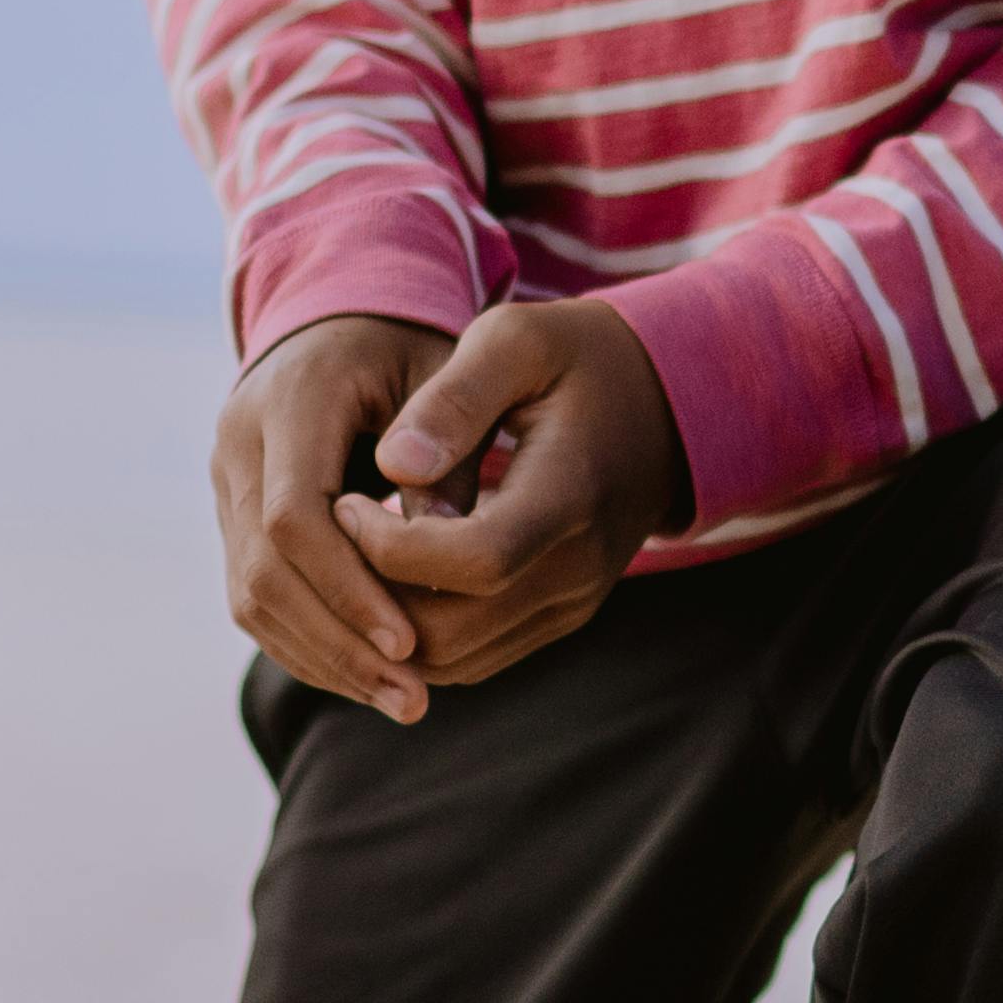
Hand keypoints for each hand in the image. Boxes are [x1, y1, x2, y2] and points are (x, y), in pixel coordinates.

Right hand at [214, 316, 451, 717]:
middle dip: (338, 642)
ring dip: (324, 658)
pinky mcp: (234, 517)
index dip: (349, 586)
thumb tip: (446, 542)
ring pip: (251, 596)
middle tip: (413, 697)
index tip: (410, 639)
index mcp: (288, 401)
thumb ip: (449, 452)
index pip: (294, 517)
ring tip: (402, 701)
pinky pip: (256, 597)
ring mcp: (226, 484)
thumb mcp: (447, 376)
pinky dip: (309, 643)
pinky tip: (369, 677)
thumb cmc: (410, 347)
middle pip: (264, 570)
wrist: (339, 319)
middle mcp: (238, 445)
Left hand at [343, 294, 692, 691]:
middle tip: (339, 532)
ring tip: (356, 552)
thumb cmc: (576, 358)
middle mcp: (578, 570)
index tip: (345, 503)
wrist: (662, 403)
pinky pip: (472, 657)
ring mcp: (571, 604)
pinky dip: (415, 634)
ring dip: (387, 622)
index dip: (389, 547)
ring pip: (454, 661)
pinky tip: (388, 573)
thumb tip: (391, 464)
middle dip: (373, 595)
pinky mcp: (558, 618)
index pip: (472, 561)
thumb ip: (454, 398)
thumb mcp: (517, 342)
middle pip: (451, 632)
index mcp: (571, 495)